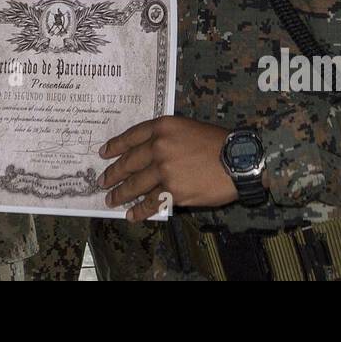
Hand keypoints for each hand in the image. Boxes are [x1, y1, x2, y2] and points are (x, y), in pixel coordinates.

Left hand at [98, 117, 237, 220]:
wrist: (238, 160)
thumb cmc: (217, 142)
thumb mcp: (188, 127)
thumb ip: (166, 137)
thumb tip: (147, 155)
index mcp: (163, 127)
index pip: (131, 136)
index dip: (115, 146)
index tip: (104, 154)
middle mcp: (160, 146)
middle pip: (129, 162)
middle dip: (113, 174)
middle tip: (101, 181)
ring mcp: (165, 170)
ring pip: (136, 184)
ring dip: (121, 194)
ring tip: (111, 200)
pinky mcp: (173, 191)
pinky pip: (151, 202)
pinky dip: (139, 210)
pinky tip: (131, 214)